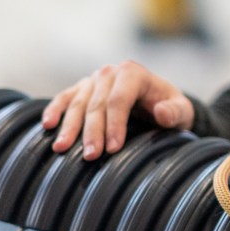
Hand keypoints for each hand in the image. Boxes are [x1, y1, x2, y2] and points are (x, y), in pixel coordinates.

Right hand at [42, 61, 193, 159]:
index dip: (115, 124)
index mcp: (134, 73)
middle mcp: (111, 73)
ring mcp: (94, 80)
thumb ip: (175, 112)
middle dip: (92, 132)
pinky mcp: (82, 89)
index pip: (120, 100)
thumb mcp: (182, 111)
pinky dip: (55, 110)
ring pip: (78, 103)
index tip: (113, 148)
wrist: (159, 102)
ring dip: (68, 126)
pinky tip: (47, 126)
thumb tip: (161, 113)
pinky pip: (65, 98)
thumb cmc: (170, 108)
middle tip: (90, 156)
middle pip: (97, 104)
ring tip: (62, 148)